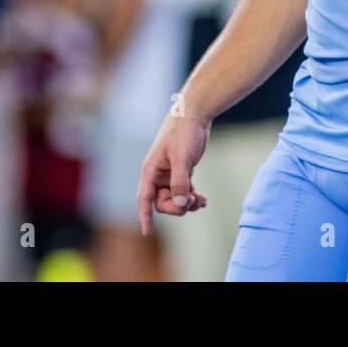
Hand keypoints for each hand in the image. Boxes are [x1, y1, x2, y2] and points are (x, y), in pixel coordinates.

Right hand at [136, 112, 209, 235]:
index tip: (147, 232)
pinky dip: (192, 197)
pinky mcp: (181, 171)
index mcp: (151, 170)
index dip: (144, 216)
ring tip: (201, 201)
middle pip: (162, 202)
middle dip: (177, 207)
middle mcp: (157, 174)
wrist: (193, 114)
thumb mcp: (182, 158)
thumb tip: (180, 204)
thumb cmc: (184, 132)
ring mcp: (169, 173)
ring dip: (187, 203)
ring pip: (175, 199)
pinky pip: (184, 192)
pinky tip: (203, 199)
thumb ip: (180, 182)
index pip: (144, 198)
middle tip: (193, 201)